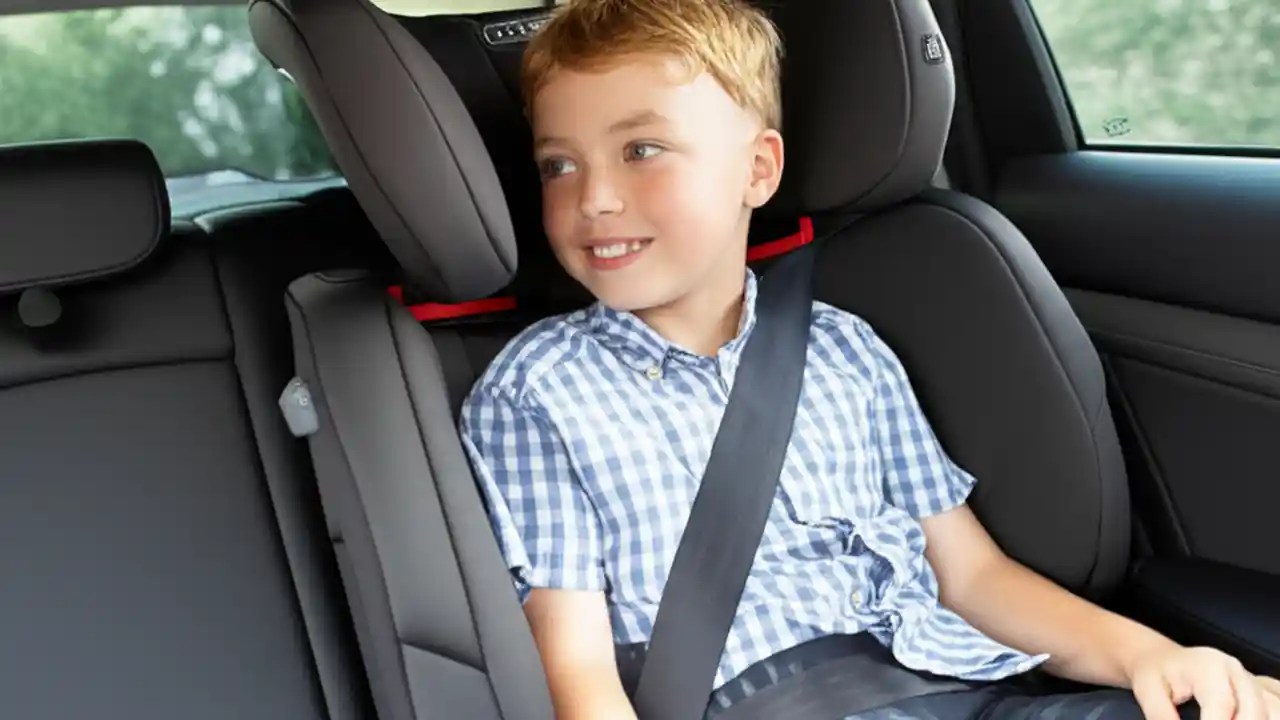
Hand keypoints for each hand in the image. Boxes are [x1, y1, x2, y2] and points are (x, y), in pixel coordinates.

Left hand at [1128, 645, 1279, 719]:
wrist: (1165, 660)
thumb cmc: (1156, 673)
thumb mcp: (1147, 689)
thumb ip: (1160, 714)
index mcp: (1209, 666)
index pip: (1222, 704)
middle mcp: (1236, 672)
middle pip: (1253, 712)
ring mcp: (1252, 681)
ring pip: (1271, 711)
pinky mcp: (1260, 692)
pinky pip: (1276, 708)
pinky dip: (1269, 718)